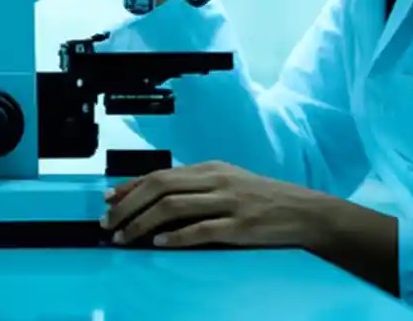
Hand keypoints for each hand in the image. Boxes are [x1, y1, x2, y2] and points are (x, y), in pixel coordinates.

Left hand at [101, 161, 323, 248]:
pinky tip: (159, 242)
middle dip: (128, 205)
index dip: (130, 188)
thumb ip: (196, 188)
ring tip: (125, 237)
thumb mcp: (228, 182)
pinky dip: (176, 236)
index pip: (159, 174)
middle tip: (108, 223)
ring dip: (143, 222)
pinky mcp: (241, 225)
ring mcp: (228, 202)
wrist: (305, 212)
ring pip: (174, 207)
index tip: (107, 200)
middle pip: (159, 187)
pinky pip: (201, 229)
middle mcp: (215, 181)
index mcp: (209, 169)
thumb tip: (156, 200)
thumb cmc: (263, 199)